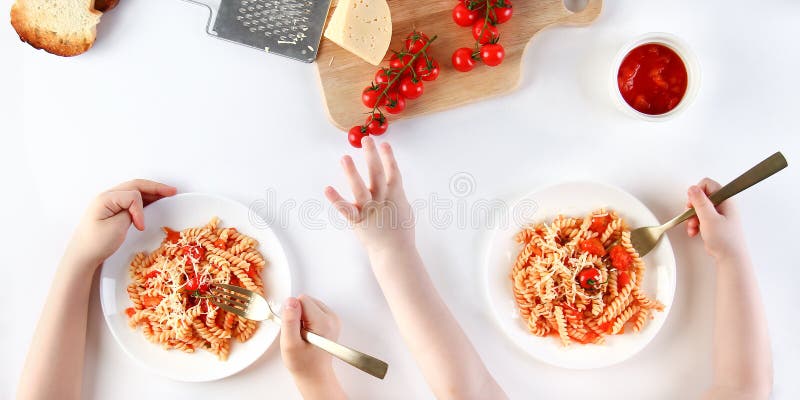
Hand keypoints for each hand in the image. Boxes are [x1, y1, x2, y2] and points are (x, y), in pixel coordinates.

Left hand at [64, 179, 175, 270]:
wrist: (82, 256)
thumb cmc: (96, 243)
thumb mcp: (116, 227)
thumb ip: (130, 213)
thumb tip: (138, 208)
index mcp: (106, 198)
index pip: (132, 196)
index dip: (141, 210)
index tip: (140, 227)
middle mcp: (107, 196)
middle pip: (135, 185)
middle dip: (155, 188)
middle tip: (172, 191)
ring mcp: (109, 202)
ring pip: (134, 190)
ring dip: (151, 191)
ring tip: (167, 194)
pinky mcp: (112, 210)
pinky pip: (130, 199)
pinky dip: (144, 199)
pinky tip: (153, 201)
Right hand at [280, 295, 341, 383]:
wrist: (315, 375)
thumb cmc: (303, 364)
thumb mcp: (290, 344)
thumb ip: (289, 321)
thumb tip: (290, 301)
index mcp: (324, 322)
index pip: (301, 300)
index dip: (291, 314)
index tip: (293, 329)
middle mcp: (332, 318)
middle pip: (306, 300)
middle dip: (297, 315)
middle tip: (297, 334)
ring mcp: (333, 319)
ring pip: (309, 304)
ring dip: (301, 318)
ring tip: (302, 336)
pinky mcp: (331, 320)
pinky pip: (313, 310)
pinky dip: (307, 320)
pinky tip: (307, 334)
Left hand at [324, 137, 413, 255]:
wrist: (395, 253)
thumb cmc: (402, 232)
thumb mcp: (405, 209)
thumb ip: (397, 194)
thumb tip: (393, 182)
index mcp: (396, 195)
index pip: (393, 171)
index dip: (389, 157)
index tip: (384, 143)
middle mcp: (382, 199)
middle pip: (377, 173)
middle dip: (372, 155)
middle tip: (366, 139)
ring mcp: (369, 210)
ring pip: (360, 188)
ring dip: (352, 172)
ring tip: (345, 157)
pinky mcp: (358, 221)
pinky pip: (345, 209)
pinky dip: (336, 199)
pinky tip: (327, 188)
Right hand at [685, 178, 747, 262]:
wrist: (730, 257)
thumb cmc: (725, 239)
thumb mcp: (709, 218)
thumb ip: (700, 202)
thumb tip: (692, 188)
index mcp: (726, 199)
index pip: (707, 184)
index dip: (697, 193)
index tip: (692, 204)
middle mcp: (724, 204)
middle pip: (702, 196)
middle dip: (693, 207)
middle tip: (692, 216)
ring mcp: (721, 213)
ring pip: (700, 208)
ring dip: (693, 217)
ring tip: (694, 227)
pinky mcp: (716, 222)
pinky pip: (702, 217)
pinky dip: (696, 223)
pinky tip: (695, 231)